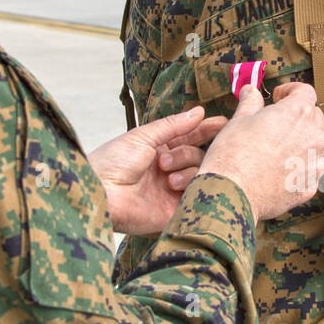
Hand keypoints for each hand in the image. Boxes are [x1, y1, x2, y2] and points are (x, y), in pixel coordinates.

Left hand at [88, 105, 228, 235]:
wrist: (101, 193)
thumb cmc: (112, 161)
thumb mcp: (142, 137)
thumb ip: (172, 126)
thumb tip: (198, 111)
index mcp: (159, 150)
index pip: (190, 137)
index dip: (206, 130)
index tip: (223, 123)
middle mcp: (169, 170)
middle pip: (198, 156)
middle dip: (186, 154)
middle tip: (163, 162)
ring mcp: (172, 191)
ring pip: (200, 174)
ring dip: (186, 172)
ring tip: (165, 179)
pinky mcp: (175, 211)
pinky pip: (196, 197)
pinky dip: (193, 189)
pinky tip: (179, 187)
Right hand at [198, 81, 323, 222]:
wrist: (232, 193)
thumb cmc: (233, 154)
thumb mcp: (239, 120)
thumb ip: (251, 102)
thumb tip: (251, 91)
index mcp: (297, 113)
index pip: (306, 91)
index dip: (291, 91)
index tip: (277, 97)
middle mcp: (313, 136)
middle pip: (313, 117)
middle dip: (296, 116)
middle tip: (273, 123)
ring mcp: (314, 163)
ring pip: (313, 145)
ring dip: (298, 142)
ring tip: (273, 149)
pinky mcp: (309, 186)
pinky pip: (308, 170)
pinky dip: (297, 166)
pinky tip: (276, 170)